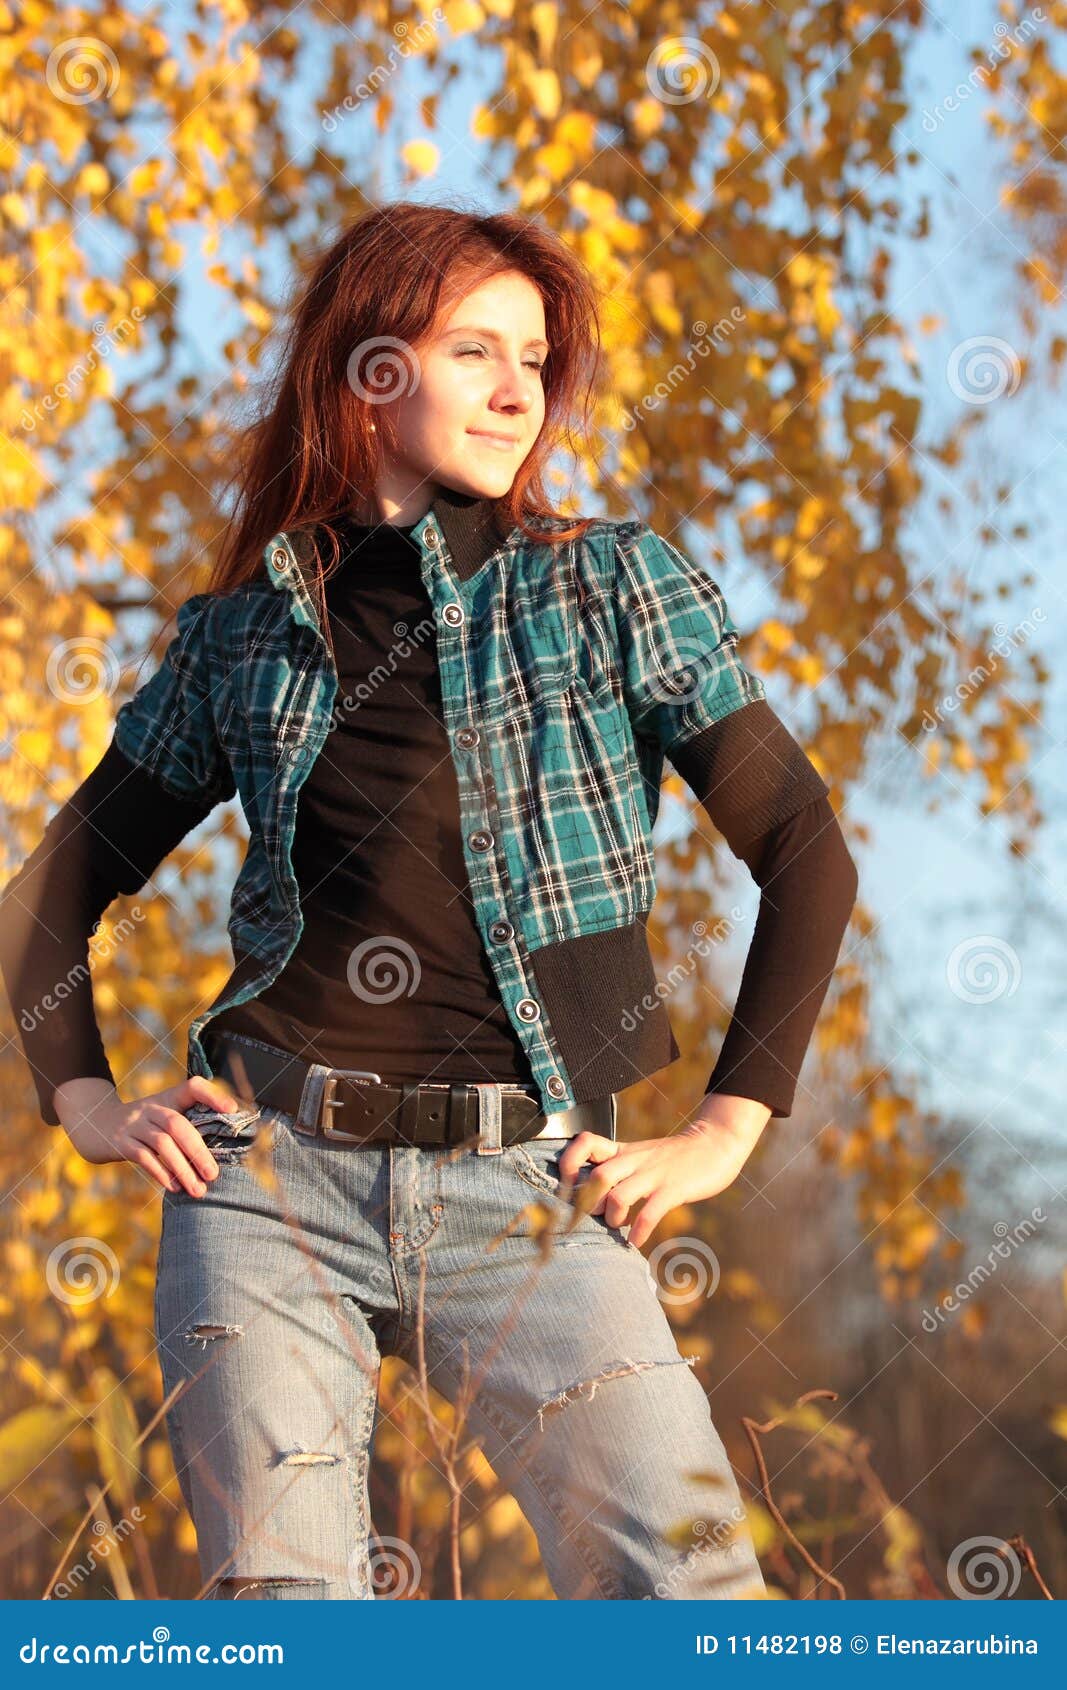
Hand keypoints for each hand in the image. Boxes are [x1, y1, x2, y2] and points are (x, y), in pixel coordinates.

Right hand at [54, 1075, 246, 1197]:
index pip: (193, 1087)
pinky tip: (175, 1187)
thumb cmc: (141, 1125)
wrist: (94, 1124)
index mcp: (167, 1098)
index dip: (213, 1095)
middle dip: (198, 1151)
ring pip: (162, 1144)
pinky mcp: (119, 1142)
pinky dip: (161, 1173)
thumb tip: (217, 1154)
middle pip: (178, 1125)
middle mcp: (151, 1108)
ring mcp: (134, 1124)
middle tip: (213, 1175)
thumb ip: (184, 1126)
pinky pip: (143, 1157)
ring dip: (183, 1168)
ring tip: (198, 1189)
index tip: (232, 1110)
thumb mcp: (160, 1116)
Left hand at [557, 1097, 770, 1250]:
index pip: (585, 1143)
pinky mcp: (674, 1188)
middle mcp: (634, 1160)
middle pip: (597, 1177)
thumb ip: (618, 1170)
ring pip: (618, 1194)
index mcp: (623, 1151)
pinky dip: (640, 1231)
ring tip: (620, 1227)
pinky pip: (650, 1212)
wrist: (715, 1143)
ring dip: (613, 1218)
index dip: (568, 1163)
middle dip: (588, 1205)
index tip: (567, 1186)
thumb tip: (592, 1201)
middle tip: (593, 1221)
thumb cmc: (675, 1156)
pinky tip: (637, 1240)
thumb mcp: (641, 1155)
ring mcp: (654, 1174)